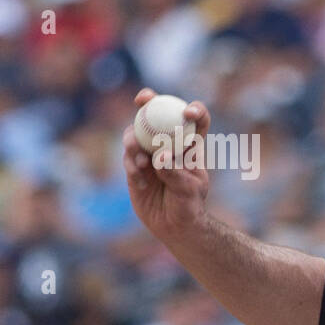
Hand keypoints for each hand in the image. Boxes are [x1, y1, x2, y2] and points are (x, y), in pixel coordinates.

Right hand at [122, 87, 211, 243]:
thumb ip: (174, 172)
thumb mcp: (188, 190)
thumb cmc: (189, 206)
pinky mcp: (134, 166)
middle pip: (157, 114)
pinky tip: (140, 180)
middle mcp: (168, 144)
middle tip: (142, 99)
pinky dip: (132, 165)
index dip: (194, 110)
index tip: (187, 112)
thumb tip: (160, 156)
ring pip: (136, 134)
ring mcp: (149, 153)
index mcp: (191, 146)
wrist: (173, 225)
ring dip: (134, 141)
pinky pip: (128, 157)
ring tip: (141, 161)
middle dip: (148, 100)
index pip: (196, 121)